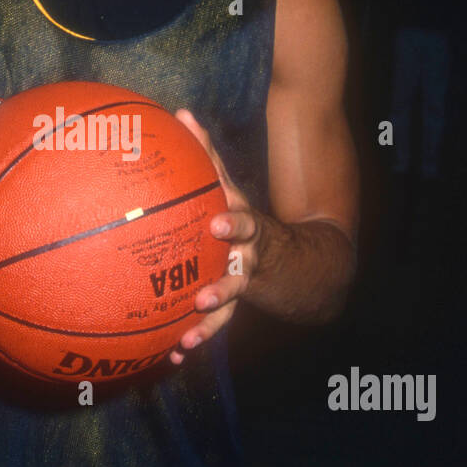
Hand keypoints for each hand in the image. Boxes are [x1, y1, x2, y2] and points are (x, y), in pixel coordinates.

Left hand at [169, 108, 260, 363]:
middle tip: (202, 297)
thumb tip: (181, 112)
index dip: (234, 223)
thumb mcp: (229, 185)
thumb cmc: (241, 213)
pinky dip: (195, 338)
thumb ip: (207, 153)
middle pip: (242, 273)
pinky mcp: (234, 306)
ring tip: (189, 337)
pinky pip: (216, 326)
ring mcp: (245, 285)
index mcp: (246, 226)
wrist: (294, 259)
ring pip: (231, 307)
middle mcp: (250, 258)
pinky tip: (172, 354)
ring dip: (211, 323)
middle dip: (225, 286)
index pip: (244, 221)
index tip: (218, 225)